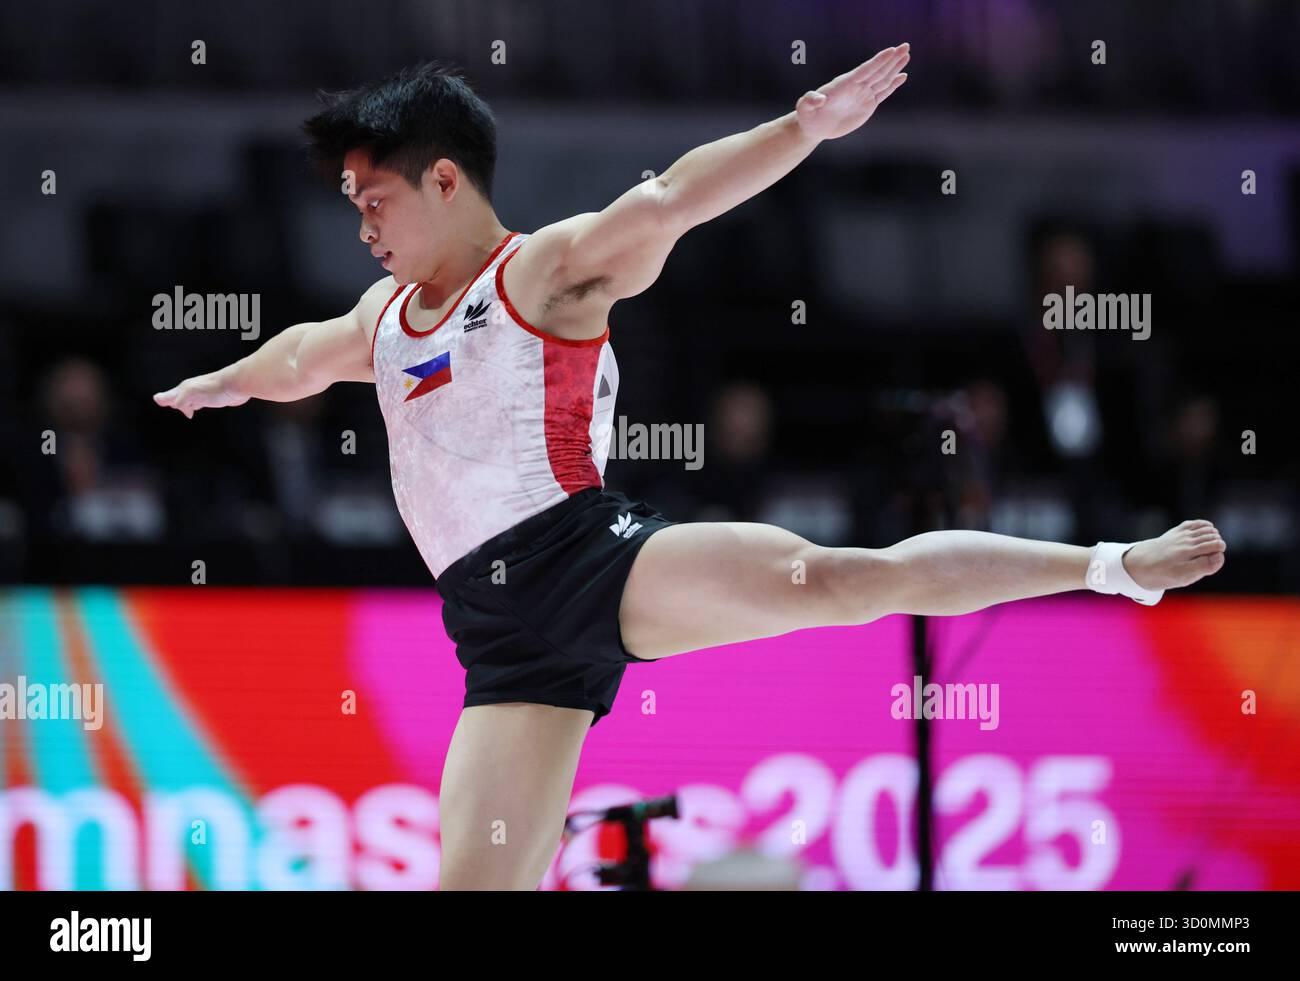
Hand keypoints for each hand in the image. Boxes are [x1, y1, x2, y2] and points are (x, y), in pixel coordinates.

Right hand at [153, 370, 248, 418]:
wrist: (236, 385)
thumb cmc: (215, 387)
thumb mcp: (192, 393)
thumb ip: (180, 400)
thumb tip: (178, 408)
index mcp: (185, 388)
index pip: (170, 395)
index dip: (164, 399)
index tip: (159, 401)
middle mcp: (192, 390)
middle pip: (177, 397)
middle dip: (171, 401)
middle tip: (164, 403)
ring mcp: (202, 394)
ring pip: (189, 400)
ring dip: (184, 404)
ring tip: (178, 408)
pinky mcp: (213, 399)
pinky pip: (200, 403)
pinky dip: (195, 406)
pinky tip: (197, 407)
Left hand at [795, 43, 909, 141]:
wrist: (814, 126)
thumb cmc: (807, 115)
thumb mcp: (805, 108)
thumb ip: (810, 100)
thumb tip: (819, 99)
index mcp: (844, 84)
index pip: (865, 70)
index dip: (879, 61)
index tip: (891, 51)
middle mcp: (856, 86)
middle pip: (877, 70)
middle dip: (892, 59)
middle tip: (905, 46)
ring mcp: (863, 94)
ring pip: (882, 79)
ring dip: (895, 67)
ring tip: (906, 55)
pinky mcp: (867, 105)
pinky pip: (883, 93)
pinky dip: (893, 85)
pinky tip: (902, 76)